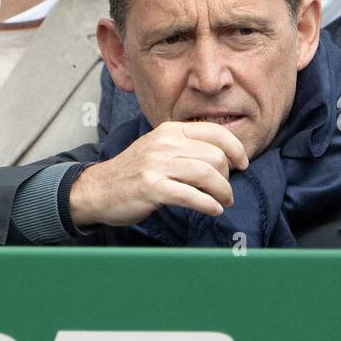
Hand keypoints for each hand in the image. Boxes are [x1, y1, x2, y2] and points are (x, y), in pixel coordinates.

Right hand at [70, 121, 249, 226]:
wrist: (97, 190)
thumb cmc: (133, 173)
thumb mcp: (159, 149)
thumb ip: (186, 148)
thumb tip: (224, 158)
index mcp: (169, 130)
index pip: (215, 132)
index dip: (236, 148)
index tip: (243, 163)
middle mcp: (164, 143)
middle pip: (215, 156)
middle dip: (228, 177)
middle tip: (226, 191)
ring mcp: (157, 165)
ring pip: (206, 174)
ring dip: (222, 192)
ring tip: (224, 202)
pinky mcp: (152, 188)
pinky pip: (191, 196)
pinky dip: (208, 205)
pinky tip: (213, 210)